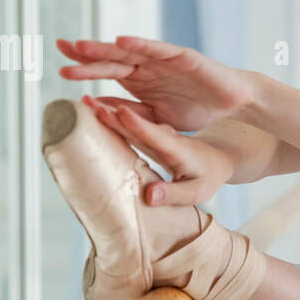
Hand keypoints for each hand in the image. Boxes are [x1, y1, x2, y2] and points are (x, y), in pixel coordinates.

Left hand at [56, 36, 255, 131]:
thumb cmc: (197, 108)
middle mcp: (146, 66)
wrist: (232, 105)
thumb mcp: (156, 118)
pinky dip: (140, 44)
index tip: (60, 69)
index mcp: (139, 80)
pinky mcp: (182, 56)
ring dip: (105, 48)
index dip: (84, 68)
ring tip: (80, 46)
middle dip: (85, 53)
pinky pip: (157, 49)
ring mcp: (162, 59)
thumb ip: (130, 112)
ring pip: (128, 52)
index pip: (105, 72)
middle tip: (60, 48)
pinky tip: (122, 41)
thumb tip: (98, 109)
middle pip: (110, 58)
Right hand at [81, 94, 235, 205]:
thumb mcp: (198, 191)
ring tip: (84, 102)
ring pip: (128, 123)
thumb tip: (149, 196)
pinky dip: (110, 120)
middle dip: (113, 114)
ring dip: (107, 112)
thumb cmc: (207, 177)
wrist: (215, 158)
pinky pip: (127, 127)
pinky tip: (91, 112)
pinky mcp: (147, 137)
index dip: (138, 125)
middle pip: (135, 125)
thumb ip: (174, 194)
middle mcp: (163, 137)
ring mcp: (154, 135)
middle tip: (89, 103)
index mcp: (177, 149)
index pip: (156, 136)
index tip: (121, 112)